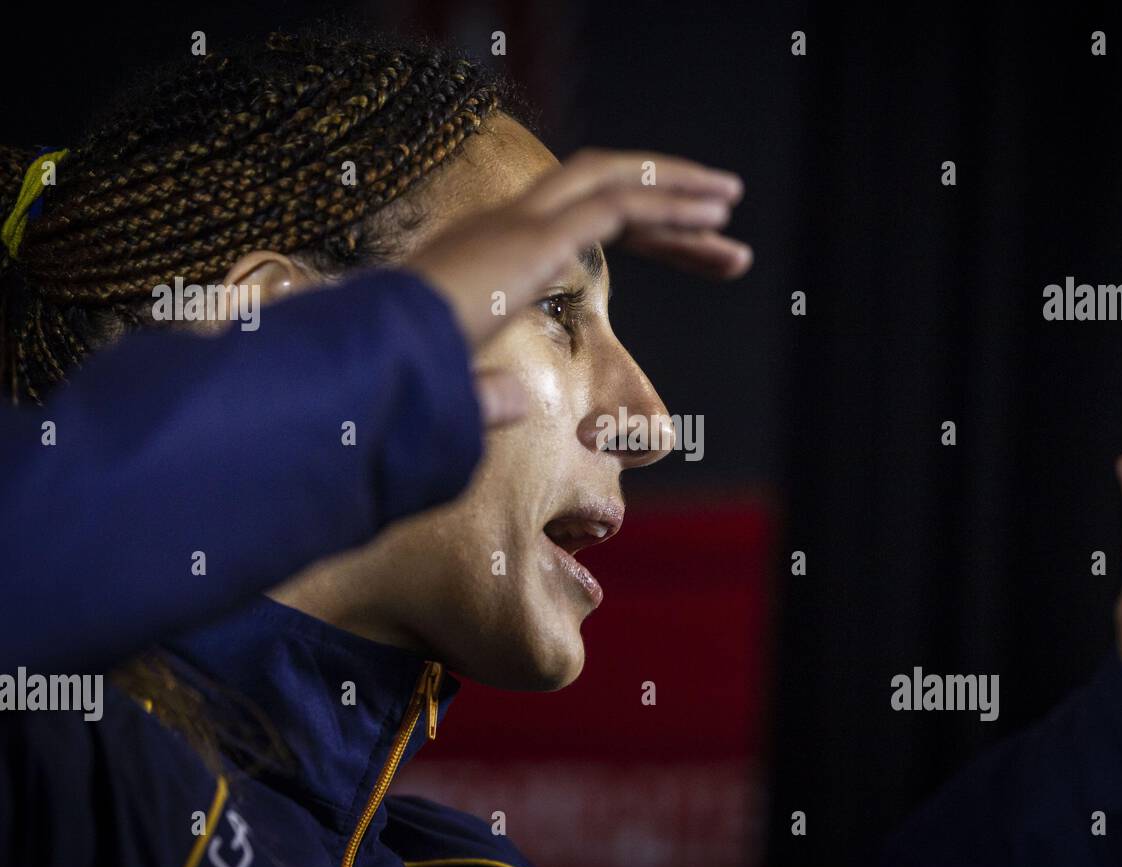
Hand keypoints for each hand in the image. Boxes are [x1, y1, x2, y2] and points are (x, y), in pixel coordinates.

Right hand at [402, 148, 749, 426]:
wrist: (364, 375)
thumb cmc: (391, 393)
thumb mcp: (450, 396)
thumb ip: (485, 396)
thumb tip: (515, 405)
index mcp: (487, 254)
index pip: (576, 223)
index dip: (640, 231)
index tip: (694, 257)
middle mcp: (504, 226)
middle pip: (600, 189)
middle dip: (666, 204)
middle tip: (727, 230)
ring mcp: (518, 225)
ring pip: (614, 182)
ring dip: (677, 189)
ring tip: (733, 202)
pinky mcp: (534, 239)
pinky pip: (618, 207)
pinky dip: (670, 205)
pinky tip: (716, 217)